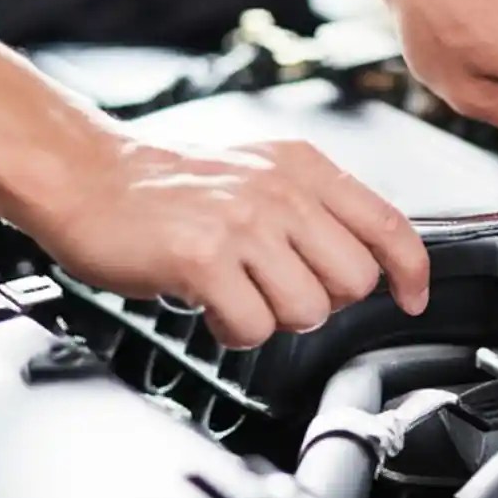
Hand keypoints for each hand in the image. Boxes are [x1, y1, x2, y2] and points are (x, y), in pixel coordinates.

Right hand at [25, 138, 429, 347]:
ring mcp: (244, 222)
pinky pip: (252, 327)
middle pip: (355, 281)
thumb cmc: (169, 183)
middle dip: (324, 302)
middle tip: (280, 289)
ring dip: (274, 318)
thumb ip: (315, 207)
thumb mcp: (260, 172)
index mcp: (303, 167)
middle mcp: (282, 190)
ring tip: (238, 293)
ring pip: (308, 311)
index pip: (388, 223)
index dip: (410, 271)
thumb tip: (369, 260)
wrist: (86, 174)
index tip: (412, 297)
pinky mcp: (204, 257)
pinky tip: (210, 304)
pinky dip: (232, 330)